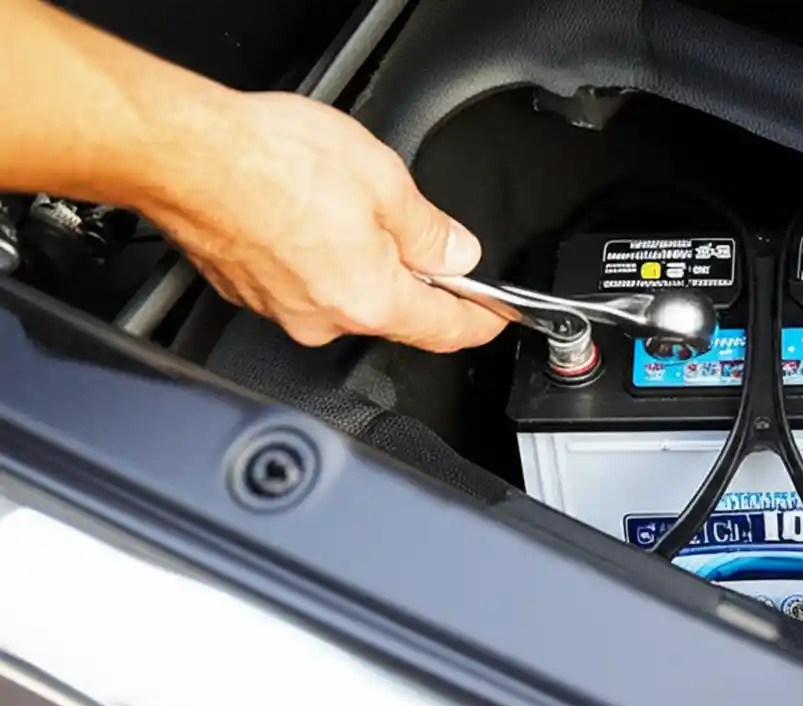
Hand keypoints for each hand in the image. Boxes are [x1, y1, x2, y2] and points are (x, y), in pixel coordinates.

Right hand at [138, 91, 506, 350]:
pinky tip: (305, 213)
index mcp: (372, 299)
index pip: (447, 330)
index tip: (495, 318)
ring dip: (359, 260)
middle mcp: (325, 320)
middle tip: (414, 228)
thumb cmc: (271, 162)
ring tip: (341, 204)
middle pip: (395, 311)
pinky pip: (303, 283)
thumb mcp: (385, 181)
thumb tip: (457, 252)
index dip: (480, 323)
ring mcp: (283, 311)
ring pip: (345, 294)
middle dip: (414, 276)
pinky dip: (316, 257)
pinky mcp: (249, 294)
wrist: (184, 154)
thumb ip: (430, 229)